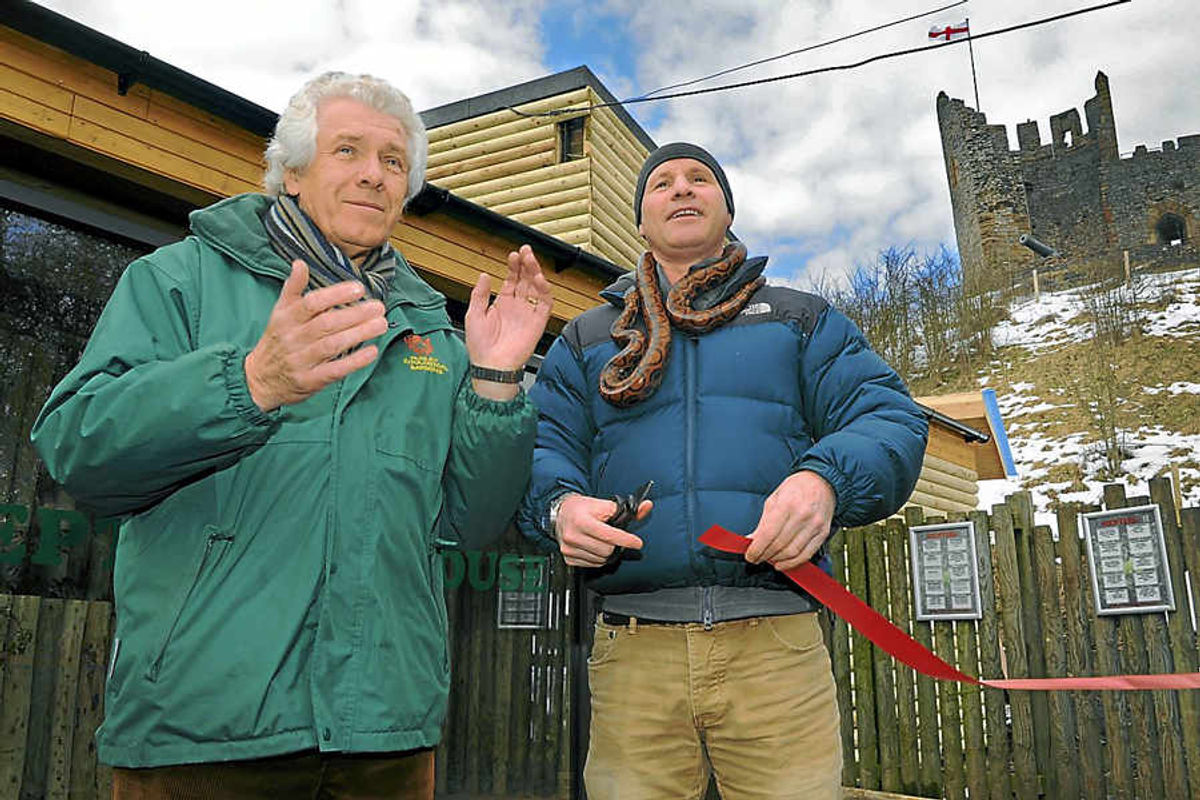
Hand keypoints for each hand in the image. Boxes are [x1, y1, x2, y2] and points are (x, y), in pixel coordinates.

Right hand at [244, 260, 386, 411]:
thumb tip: (300, 263)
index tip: (358, 288)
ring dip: (358, 334)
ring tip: (381, 324)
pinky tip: (372, 351)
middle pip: (326, 324)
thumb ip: (292, 288)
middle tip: (379, 306)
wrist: (259, 379)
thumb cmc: (277, 340)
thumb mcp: (279, 312)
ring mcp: (301, 360)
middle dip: (355, 314)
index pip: (312, 303)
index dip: (336, 295)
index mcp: (287, 318)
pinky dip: (354, 361)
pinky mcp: (310, 380)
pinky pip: (334, 370)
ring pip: (332, 345)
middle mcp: (293, 338)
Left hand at [464, 245, 552, 399]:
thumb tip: (484, 275)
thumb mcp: (474, 315)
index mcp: (502, 304)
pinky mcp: (537, 323)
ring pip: (536, 288)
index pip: (512, 280)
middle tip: (526, 251)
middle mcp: (517, 307)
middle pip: (526, 280)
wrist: (491, 366)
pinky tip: (539, 279)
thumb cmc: (480, 346)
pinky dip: (545, 291)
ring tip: (531, 260)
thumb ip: (479, 294)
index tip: (513, 255)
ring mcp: (528, 313)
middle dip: (526, 264)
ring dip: (535, 273)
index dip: (513, 267)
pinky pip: (545, 304)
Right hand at [555, 494, 650, 567]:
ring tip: (604, 541)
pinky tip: (596, 547)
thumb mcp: (605, 504)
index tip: (637, 543)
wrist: (561, 513)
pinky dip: (598, 558)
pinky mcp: (568, 558)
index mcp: (582, 521)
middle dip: (615, 545)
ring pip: (601, 560)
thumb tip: (646, 507)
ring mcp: (569, 549)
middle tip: (615, 538)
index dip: (627, 540)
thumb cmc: (582, 508)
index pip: (609, 535)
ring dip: (607, 552)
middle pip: (607, 550)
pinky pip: (592, 564)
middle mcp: (573, 536)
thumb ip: (628, 509)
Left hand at [744, 471, 835, 571]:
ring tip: (769, 559)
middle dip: (765, 555)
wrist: (821, 482)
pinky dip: (792, 563)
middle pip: (779, 545)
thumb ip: (763, 523)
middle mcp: (802, 515)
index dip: (756, 549)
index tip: (750, 555)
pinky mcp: (823, 533)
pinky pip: (806, 554)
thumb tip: (752, 540)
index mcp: (786, 505)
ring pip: (792, 552)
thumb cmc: (796, 488)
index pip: (768, 534)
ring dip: (777, 560)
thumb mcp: (774, 500)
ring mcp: (815, 525)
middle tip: (757, 558)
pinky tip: (783, 563)